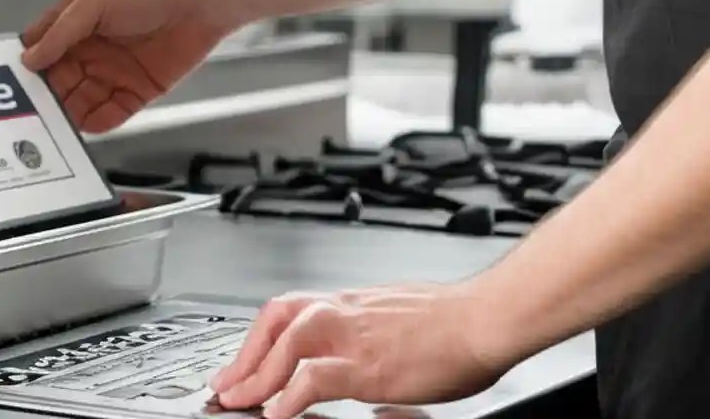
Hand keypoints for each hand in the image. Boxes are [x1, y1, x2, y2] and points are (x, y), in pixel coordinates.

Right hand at [21, 0, 243, 132]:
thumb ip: (62, 31)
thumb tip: (31, 58)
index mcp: (79, 20)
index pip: (45, 46)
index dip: (30, 63)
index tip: (13, 84)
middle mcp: (95, 47)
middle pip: (61, 78)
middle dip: (47, 94)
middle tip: (32, 112)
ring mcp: (116, 69)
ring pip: (84, 98)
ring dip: (70, 111)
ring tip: (56, 125)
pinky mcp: (139, 89)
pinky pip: (113, 111)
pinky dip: (99, 120)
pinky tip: (86, 125)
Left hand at [210, 285, 510, 418]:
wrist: (484, 317)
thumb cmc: (455, 321)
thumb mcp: (395, 318)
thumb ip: (367, 332)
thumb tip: (358, 354)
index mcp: (350, 302)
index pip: (288, 310)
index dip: (259, 337)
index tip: (243, 360)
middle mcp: (343, 310)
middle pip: (274, 320)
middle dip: (244, 354)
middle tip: (225, 384)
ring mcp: (352, 335)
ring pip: (284, 344)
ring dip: (256, 374)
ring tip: (240, 400)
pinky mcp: (366, 364)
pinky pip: (312, 379)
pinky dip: (288, 397)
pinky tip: (278, 413)